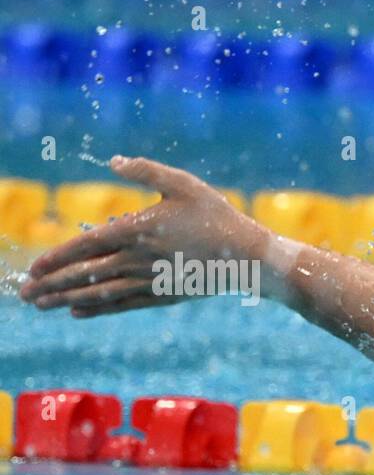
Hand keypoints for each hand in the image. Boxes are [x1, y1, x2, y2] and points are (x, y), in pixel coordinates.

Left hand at [20, 156, 267, 318]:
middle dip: (51, 285)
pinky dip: (98, 309)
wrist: (249, 258)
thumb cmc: (218, 216)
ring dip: (65, 299)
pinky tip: (77, 312)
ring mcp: (150, 282)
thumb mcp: (184, 184)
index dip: (56, 258)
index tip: (33, 268)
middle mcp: (138, 261)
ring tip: (41, 305)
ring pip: (98, 293)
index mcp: (138, 231)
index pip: (85, 247)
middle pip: (85, 275)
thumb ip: (146, 171)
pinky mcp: (163, 296)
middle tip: (24, 295)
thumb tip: (113, 162)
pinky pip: (123, 304)